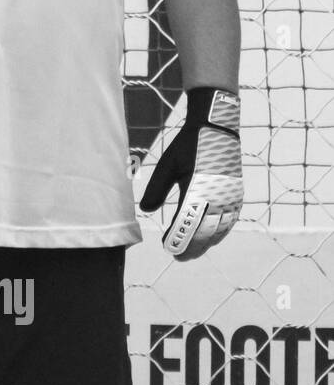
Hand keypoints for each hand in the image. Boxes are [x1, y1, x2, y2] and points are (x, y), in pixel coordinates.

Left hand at [139, 87, 241, 259]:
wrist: (216, 129)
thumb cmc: (188, 147)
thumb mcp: (167, 165)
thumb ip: (156, 189)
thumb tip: (146, 210)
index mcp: (199, 191)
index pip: (187, 225)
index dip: (178, 239)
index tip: (167, 247)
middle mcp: (218, 198)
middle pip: (205, 233)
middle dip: (191, 246)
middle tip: (177, 256)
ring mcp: (231, 197)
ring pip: (219, 230)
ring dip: (205, 242)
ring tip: (191, 251)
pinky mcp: (236, 194)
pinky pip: (230, 221)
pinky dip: (219, 232)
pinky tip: (209, 237)